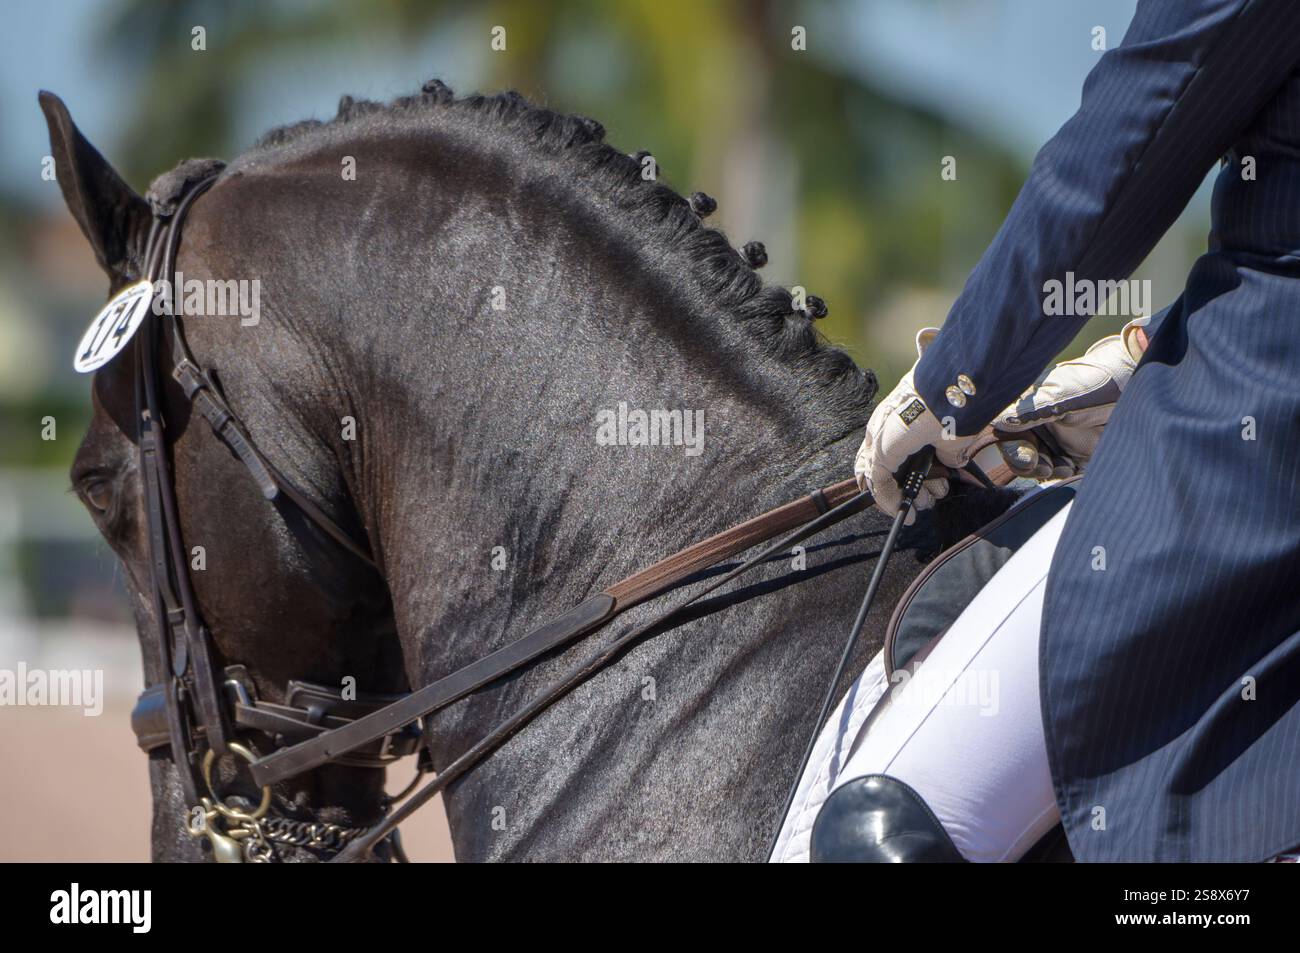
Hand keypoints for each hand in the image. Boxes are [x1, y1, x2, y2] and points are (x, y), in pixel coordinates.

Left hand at [854, 329, 983, 524]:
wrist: (954, 394)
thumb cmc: (956, 409)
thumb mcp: (950, 437)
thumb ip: (945, 453)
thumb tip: (950, 464)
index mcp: (901, 425)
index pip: (891, 459)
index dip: (902, 480)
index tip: (921, 492)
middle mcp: (886, 432)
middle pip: (885, 472)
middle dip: (909, 491)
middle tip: (928, 500)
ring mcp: (880, 440)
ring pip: (882, 480)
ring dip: (905, 498)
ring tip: (928, 501)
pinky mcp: (880, 450)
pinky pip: (878, 483)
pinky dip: (890, 501)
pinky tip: (905, 511)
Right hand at [991, 318, 1145, 475]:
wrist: (1142, 388)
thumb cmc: (1098, 384)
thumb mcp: (1062, 396)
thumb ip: (1030, 410)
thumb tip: (997, 420)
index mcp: (1030, 408)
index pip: (1007, 433)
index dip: (1013, 448)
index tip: (1028, 456)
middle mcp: (1042, 426)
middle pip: (1021, 454)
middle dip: (1028, 465)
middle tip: (1044, 467)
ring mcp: (1061, 442)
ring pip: (1040, 467)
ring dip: (1047, 472)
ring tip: (1063, 468)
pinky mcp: (1081, 457)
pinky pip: (1064, 475)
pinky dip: (1064, 479)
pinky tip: (1073, 473)